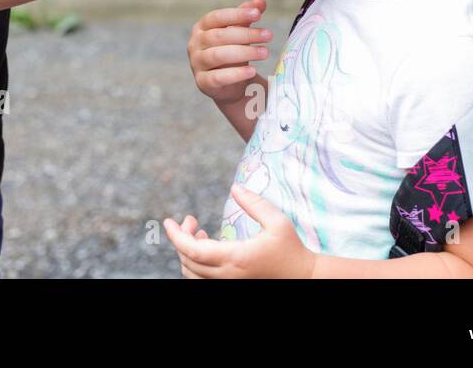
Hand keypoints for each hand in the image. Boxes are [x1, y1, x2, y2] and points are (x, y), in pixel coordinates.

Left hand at [165, 185, 314, 278]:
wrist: (304, 278)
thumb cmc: (291, 249)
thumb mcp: (277, 222)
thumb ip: (255, 203)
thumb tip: (234, 187)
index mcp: (236, 258)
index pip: (193, 251)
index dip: (176, 236)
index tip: (168, 221)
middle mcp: (228, 276)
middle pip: (188, 262)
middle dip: (181, 238)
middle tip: (189, 220)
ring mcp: (229, 284)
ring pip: (192, 274)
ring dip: (187, 253)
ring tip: (197, 232)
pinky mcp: (232, 285)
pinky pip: (202, 280)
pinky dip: (195, 265)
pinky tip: (206, 246)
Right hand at [187, 0, 270, 104]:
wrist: (228, 84)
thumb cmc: (232, 52)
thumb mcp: (239, 32)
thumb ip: (247, 17)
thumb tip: (261, 1)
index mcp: (202, 27)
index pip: (217, 17)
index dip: (237, 14)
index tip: (258, 13)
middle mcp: (195, 43)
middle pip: (219, 36)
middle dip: (246, 35)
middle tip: (268, 35)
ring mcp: (197, 63)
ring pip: (218, 55)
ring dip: (244, 52)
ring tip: (265, 52)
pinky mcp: (202, 82)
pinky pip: (218, 77)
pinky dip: (236, 74)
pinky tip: (252, 71)